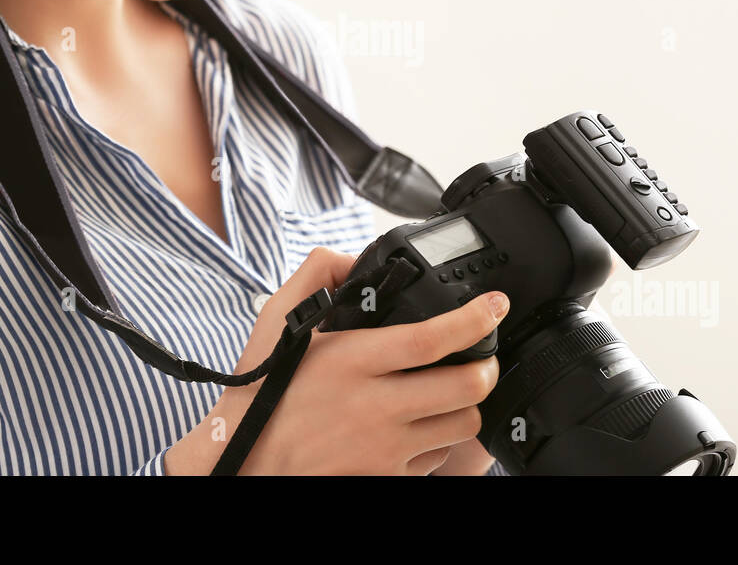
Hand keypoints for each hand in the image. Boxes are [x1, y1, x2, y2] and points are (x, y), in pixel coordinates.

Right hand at [166, 247, 508, 474]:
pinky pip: (437, 459)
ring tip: (453, 391)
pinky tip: (421, 426)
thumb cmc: (261, 393)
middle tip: (483, 354)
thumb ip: (315, 275)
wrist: (242, 463)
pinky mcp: (386, 478)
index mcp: (352, 360)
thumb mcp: (278, 321)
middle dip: (487, 366)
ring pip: (462, 425)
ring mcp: (384, 448)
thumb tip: (353, 258)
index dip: (475, 319)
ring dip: (466, 405)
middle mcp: (374, 406)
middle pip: (466, 386)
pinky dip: (438, 440)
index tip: (495, 304)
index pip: (432, 338)